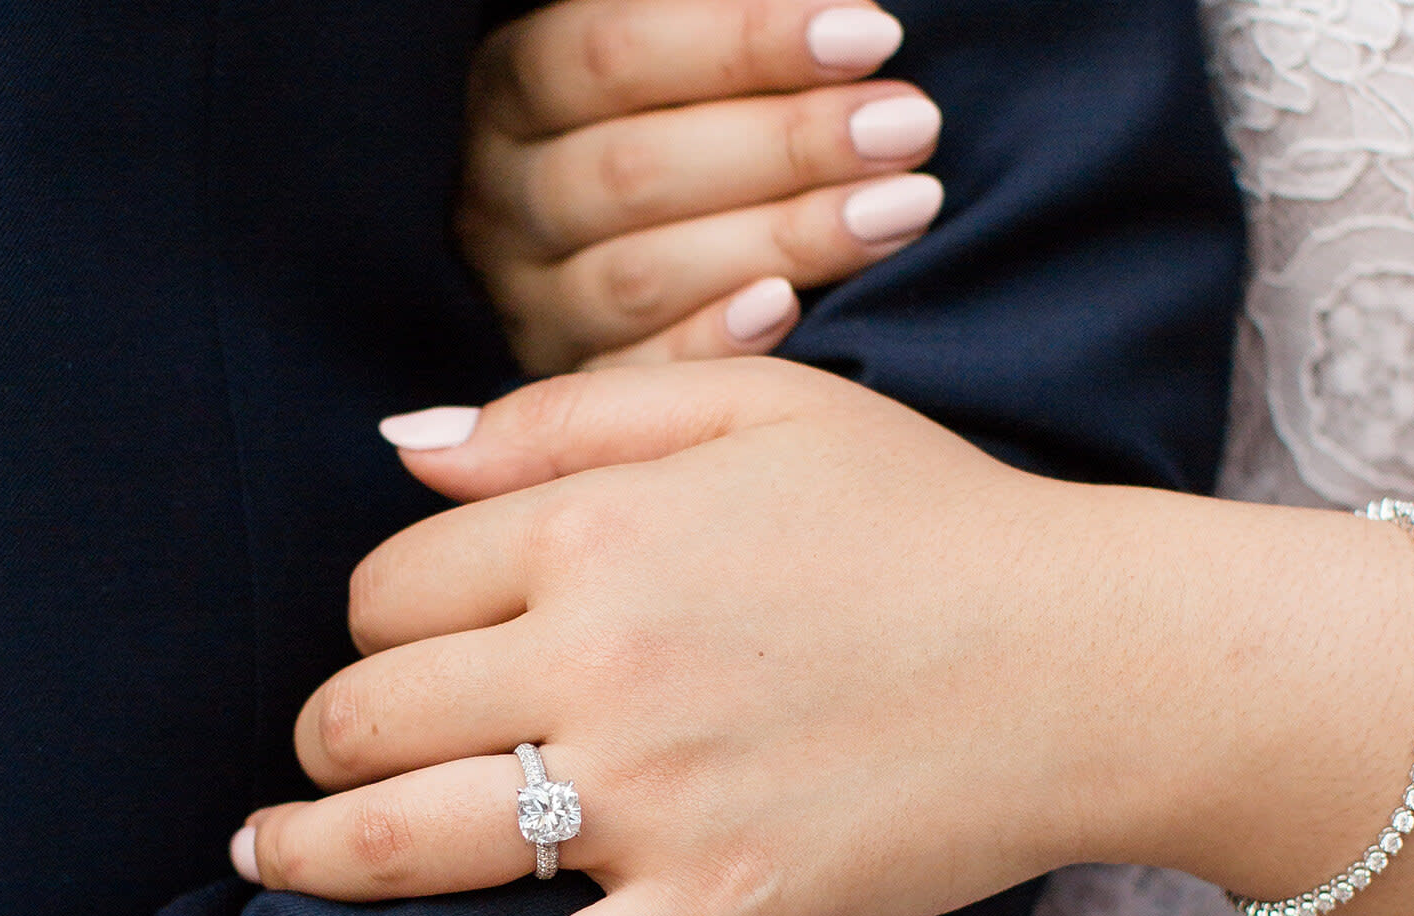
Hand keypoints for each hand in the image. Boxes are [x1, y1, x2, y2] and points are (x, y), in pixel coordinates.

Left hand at [232, 362, 1206, 915]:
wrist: (1095, 656)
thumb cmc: (928, 514)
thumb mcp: (754, 404)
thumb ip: (563, 416)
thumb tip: (398, 448)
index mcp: (597, 532)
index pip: (389, 585)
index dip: (377, 613)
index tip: (407, 638)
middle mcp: (601, 664)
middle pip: (367, 713)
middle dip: (327, 734)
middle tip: (330, 751)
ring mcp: (655, 803)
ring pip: (408, 846)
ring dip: (308, 855)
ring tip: (264, 858)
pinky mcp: (716, 915)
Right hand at [461, 0, 945, 373]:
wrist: (643, 226)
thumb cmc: (687, 116)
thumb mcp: (678, 55)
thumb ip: (721, 31)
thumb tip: (826, 4)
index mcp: (515, 88)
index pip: (610, 53)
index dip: (742, 41)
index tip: (871, 35)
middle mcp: (504, 196)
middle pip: (633, 169)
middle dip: (788, 146)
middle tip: (909, 126)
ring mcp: (533, 298)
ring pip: (641, 274)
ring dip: (785, 238)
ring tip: (905, 207)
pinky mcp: (576, 380)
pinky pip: (637, 374)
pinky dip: (714, 341)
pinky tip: (792, 305)